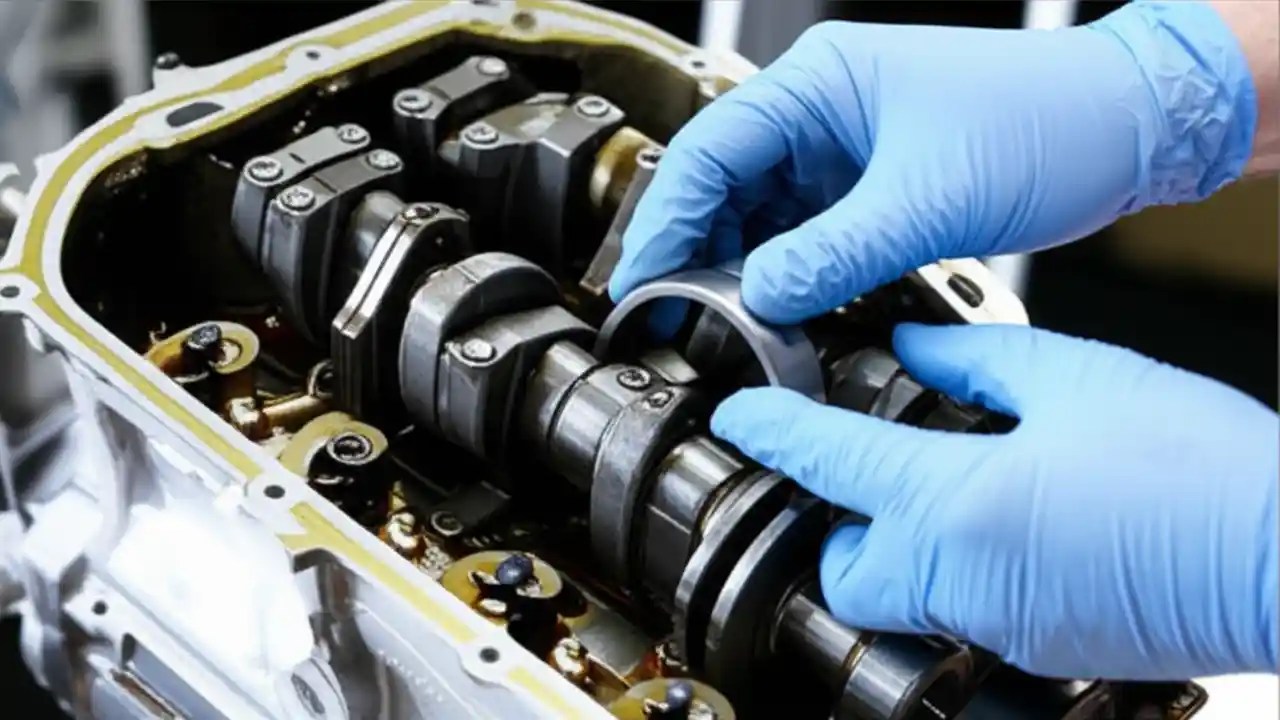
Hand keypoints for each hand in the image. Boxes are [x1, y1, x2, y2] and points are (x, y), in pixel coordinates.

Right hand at [608, 2, 1256, 323]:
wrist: (1126, 127)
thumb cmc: (1047, 120)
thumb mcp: (929, 198)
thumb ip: (834, 255)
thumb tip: (760, 296)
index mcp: (821, 84)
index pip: (710, 150)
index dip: (668, 219)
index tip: (645, 279)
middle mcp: (822, 111)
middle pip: (724, 184)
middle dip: (696, 250)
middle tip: (675, 314)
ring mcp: (844, 150)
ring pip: (761, 215)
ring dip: (741, 268)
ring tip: (723, 322)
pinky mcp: (869, 187)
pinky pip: (805, 234)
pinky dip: (788, 274)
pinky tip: (780, 311)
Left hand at [710, 323, 1277, 679]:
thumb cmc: (1202, 471)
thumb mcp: (1077, 379)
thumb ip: (976, 363)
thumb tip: (916, 352)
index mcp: (957, 501)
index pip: (827, 464)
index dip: (771, 434)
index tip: (743, 420)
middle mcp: (961, 578)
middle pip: (841, 571)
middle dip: (836, 525)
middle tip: (868, 469)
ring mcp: (998, 623)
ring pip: (901, 596)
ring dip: (902, 543)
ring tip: (954, 481)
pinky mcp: (1038, 644)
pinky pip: (964, 610)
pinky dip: (962, 566)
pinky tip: (1010, 518)